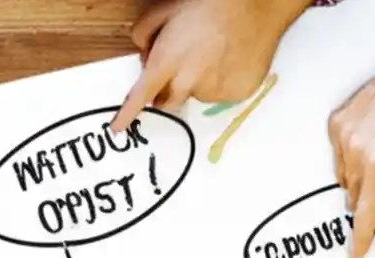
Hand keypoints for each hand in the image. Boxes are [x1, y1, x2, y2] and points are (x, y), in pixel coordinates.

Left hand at [112, 0, 306, 129]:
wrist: (257, 6)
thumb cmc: (211, 3)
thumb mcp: (165, 9)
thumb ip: (143, 35)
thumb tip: (145, 57)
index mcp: (167, 61)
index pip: (141, 96)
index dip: (126, 114)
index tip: (117, 129)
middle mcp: (189, 83)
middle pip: (168, 103)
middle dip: (167, 90)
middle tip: (180, 64)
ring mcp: (215, 91)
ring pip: (196, 96)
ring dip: (197, 82)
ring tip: (211, 54)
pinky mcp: (237, 94)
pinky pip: (221, 95)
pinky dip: (220, 82)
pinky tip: (228, 59)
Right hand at [328, 17, 374, 257]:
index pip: (365, 215)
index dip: (360, 240)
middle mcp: (355, 154)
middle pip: (353, 198)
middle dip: (369, 199)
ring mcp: (342, 137)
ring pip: (343, 177)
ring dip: (360, 178)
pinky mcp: (336, 123)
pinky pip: (338, 154)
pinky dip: (352, 155)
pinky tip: (373, 138)